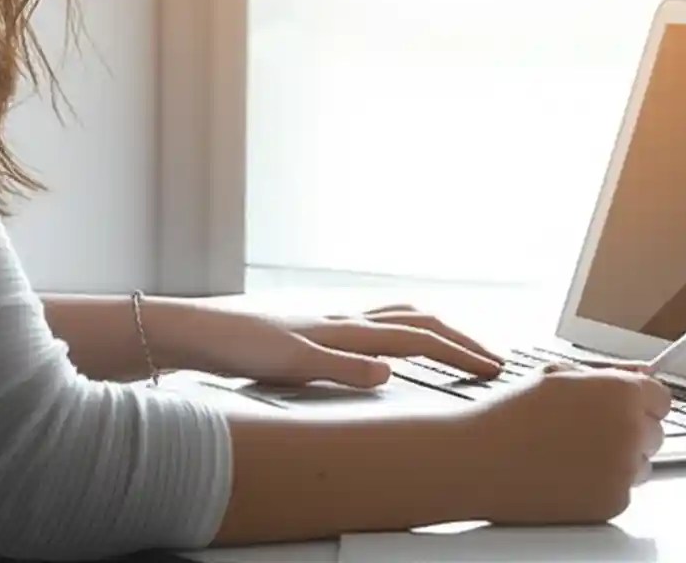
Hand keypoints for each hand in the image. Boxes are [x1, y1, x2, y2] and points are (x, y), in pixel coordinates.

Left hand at [146, 299, 501, 388]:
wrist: (192, 330)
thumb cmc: (236, 345)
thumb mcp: (291, 363)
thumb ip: (343, 369)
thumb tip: (391, 372)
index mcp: (346, 329)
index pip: (419, 339)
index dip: (460, 353)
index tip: (493, 368)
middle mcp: (344, 319)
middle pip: (418, 321)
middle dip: (459, 339)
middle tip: (490, 358)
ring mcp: (329, 320)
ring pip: (396, 315)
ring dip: (433, 329)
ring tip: (455, 343)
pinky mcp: (314, 328)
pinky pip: (373, 322)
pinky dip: (400, 329)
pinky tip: (390, 343)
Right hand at [469, 366, 669, 523]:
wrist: (478, 460)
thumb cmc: (511, 414)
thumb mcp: (559, 374)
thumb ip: (609, 372)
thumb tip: (644, 373)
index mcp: (621, 392)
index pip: (662, 399)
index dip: (639, 403)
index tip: (621, 409)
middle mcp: (630, 430)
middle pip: (654, 433)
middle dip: (628, 432)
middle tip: (584, 432)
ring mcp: (624, 470)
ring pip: (641, 465)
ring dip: (618, 461)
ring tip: (570, 454)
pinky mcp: (612, 503)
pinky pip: (622, 492)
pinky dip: (601, 487)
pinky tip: (566, 474)